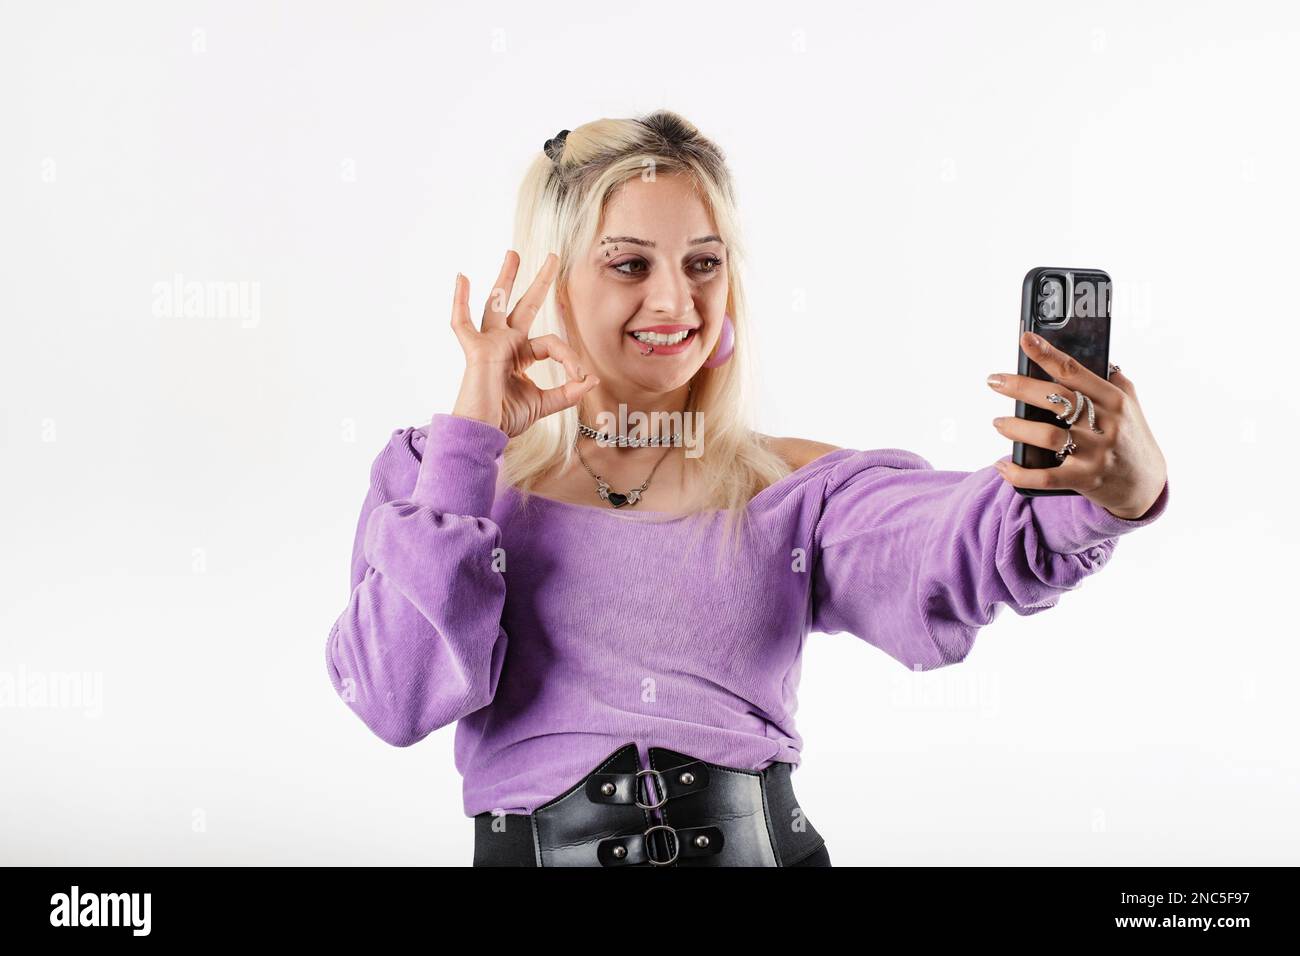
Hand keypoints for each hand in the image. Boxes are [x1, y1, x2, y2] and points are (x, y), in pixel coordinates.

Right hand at [449, 250, 598, 437]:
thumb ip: (567, 393)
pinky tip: (462, 277)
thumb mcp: (544, 404)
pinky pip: (462, 323)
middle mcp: (505, 344)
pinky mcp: (476, 350)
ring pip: (497, 303)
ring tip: (513, 253)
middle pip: (524, 306)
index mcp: (520, 355)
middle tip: (552, 257)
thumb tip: (591, 379)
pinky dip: (460, 301)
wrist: (484, 433)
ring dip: (506, 278)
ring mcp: (490, 344)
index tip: (580, 377)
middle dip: (538, 282)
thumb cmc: (506, 418)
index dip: (569, 358)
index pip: (552, 344)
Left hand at [987, 330, 1167, 518]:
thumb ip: (1110, 380)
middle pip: (1056, 399)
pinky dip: (1019, 473)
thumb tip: (1086, 354)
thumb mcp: (1129, 404)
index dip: (1047, 354)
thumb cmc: (1131, 436)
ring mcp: (1095, 453)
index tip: (1025, 339)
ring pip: (1047, 436)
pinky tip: (1002, 466)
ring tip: (998, 422)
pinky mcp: (1085, 479)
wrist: (1146, 483)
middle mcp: (1105, 424)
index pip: (1074, 371)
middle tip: (994, 381)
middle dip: (1020, 387)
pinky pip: (1045, 477)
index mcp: (1114, 400)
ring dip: (1016, 428)